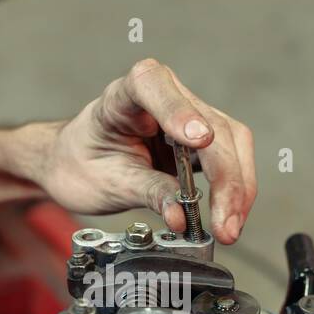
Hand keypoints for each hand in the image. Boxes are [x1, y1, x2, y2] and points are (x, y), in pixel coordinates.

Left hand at [35, 58, 257, 243]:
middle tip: (225, 221)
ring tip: (230, 226)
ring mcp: (188, 114)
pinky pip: (231, 157)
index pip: (155, 86)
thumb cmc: (83, 162)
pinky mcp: (202, 138)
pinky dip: (236, 188)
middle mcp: (164, 94)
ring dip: (239, 186)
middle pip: (212, 124)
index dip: (179, 111)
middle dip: (225, 176)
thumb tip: (181, 215)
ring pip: (232, 140)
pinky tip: (232, 215)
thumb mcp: (108, 181)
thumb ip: (147, 192)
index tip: (198, 140)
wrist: (75, 165)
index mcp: (127, 93)